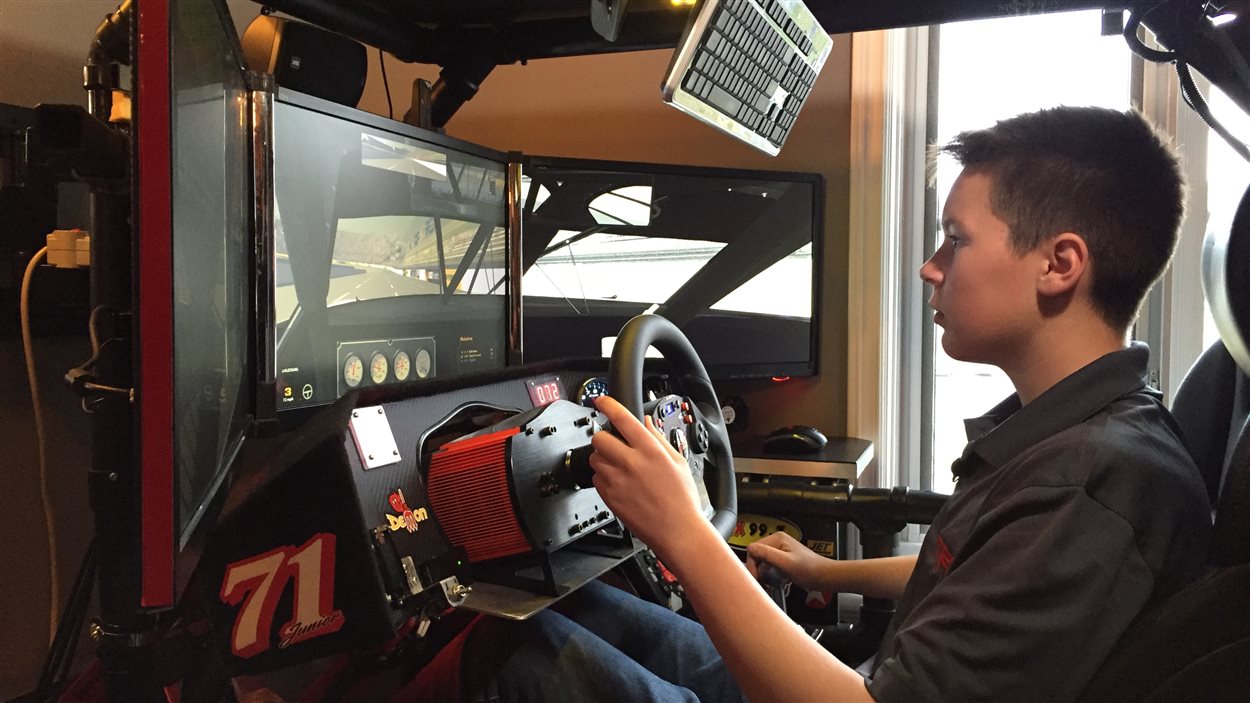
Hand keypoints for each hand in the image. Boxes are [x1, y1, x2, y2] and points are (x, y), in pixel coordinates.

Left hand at [588, 395, 710, 554]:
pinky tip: (620, 483)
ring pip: (595, 459)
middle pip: (599, 438)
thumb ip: (658, 438)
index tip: (601, 401)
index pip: (621, 418)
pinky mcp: (609, 498)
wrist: (677, 531)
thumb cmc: (682, 499)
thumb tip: (646, 422)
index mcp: (650, 450)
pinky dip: (604, 477)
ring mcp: (617, 481)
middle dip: (604, 437)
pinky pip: (596, 479)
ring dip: (604, 459)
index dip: (607, 404)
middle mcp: (631, 463)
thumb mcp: (678, 461)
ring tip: (621, 468)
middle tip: (614, 444)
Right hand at [745, 531, 828, 591]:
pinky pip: (769, 566)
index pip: (753, 549)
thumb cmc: (809, 570)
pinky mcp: (783, 559)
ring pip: (762, 562)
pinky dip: (769, 574)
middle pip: (756, 555)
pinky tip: (775, 580)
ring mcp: (780, 550)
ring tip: (770, 581)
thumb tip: (750, 549)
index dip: (752, 564)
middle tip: (762, 581)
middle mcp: (777, 542)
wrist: (824, 576)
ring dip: (763, 573)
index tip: (756, 577)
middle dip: (757, 569)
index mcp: (777, 538)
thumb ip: (767, 554)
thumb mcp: (785, 563)